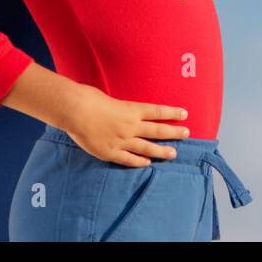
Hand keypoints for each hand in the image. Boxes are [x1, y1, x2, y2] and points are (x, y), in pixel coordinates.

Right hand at [62, 84, 190, 166]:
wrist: (74, 110)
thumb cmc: (88, 98)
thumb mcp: (109, 98)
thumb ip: (120, 108)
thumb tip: (124, 111)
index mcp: (131, 110)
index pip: (158, 111)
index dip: (172, 113)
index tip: (185, 114)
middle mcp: (130, 126)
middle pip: (157, 130)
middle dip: (174, 133)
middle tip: (187, 134)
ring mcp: (121, 140)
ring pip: (147, 147)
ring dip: (161, 151)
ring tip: (173, 153)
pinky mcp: (110, 152)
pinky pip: (128, 159)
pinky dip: (139, 162)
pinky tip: (147, 163)